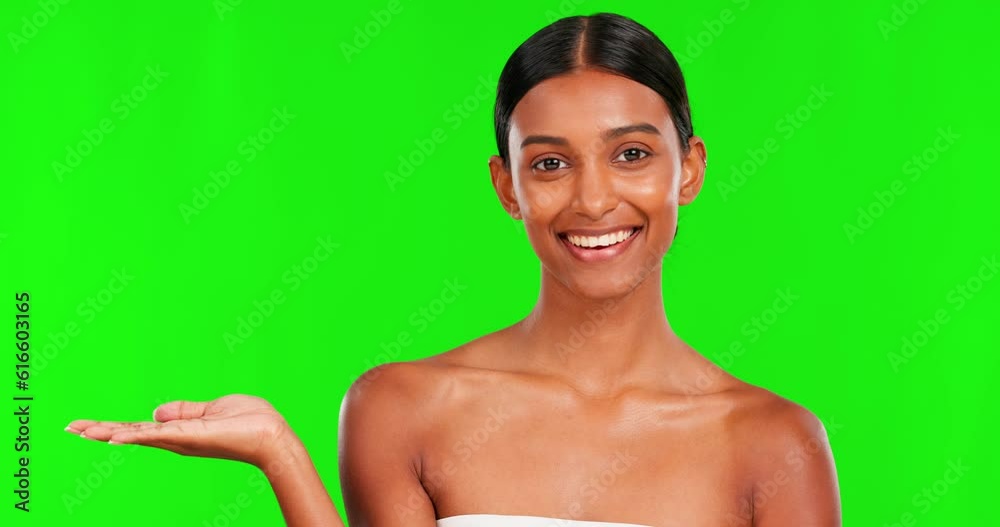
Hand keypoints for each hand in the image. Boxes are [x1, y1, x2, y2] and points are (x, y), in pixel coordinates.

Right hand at [66, 394, 291, 467]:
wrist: (273, 436)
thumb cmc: (251, 422)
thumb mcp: (212, 409)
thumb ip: (185, 410)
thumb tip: (155, 412)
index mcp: (180, 431)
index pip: (140, 429)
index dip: (115, 427)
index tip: (87, 426)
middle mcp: (176, 439)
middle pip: (132, 434)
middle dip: (101, 430)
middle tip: (70, 428)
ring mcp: (182, 439)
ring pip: (138, 435)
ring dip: (109, 432)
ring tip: (81, 430)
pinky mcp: (191, 436)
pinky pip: (158, 435)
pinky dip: (135, 435)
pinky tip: (113, 437)